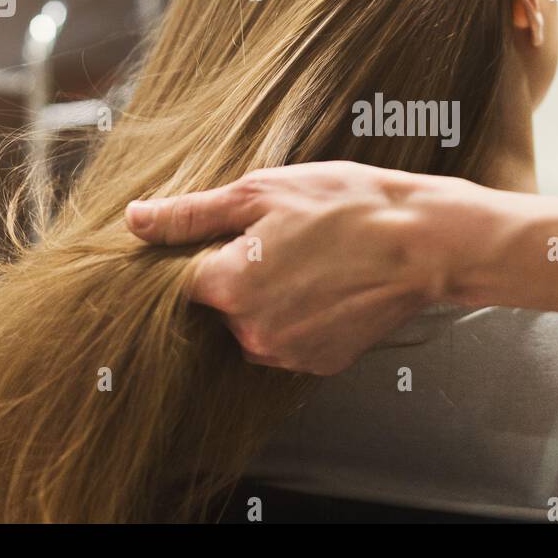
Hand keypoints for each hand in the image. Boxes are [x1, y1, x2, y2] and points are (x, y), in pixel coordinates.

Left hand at [124, 162, 466, 374]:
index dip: (202, 251)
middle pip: (220, 302)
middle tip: (284, 236)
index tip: (233, 232)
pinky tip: (330, 284)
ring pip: (254, 323)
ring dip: (270, 296)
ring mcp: (287, 354)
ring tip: (313, 258)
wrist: (423, 242)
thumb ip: (191, 214)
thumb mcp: (261, 192)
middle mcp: (251, 332)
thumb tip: (134, 221)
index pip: (180, 280)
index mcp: (228, 286)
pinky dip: (302, 317)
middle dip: (240, 271)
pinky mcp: (319, 364)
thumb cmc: (347, 206)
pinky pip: (290, 340)